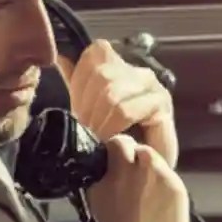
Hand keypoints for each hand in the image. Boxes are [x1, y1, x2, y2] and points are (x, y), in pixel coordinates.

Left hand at [60, 40, 178, 167]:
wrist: (142, 169)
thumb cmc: (116, 138)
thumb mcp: (90, 107)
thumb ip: (78, 83)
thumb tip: (60, 58)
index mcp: (120, 66)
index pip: (96, 52)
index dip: (80, 80)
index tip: (77, 110)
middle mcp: (138, 71)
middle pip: (102, 73)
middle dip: (87, 106)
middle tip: (85, 129)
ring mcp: (152, 86)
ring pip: (112, 92)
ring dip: (99, 119)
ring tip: (96, 137)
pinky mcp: (161, 105)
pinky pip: (126, 110)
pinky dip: (112, 126)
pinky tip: (109, 140)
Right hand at [86, 134, 189, 221]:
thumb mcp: (94, 193)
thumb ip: (102, 170)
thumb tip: (105, 156)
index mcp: (116, 167)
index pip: (119, 141)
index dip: (117, 151)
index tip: (116, 162)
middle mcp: (141, 167)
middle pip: (141, 148)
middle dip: (136, 159)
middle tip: (133, 177)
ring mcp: (162, 177)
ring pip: (157, 160)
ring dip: (151, 169)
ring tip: (146, 190)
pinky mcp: (178, 189)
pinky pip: (170, 177)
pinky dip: (164, 184)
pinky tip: (157, 201)